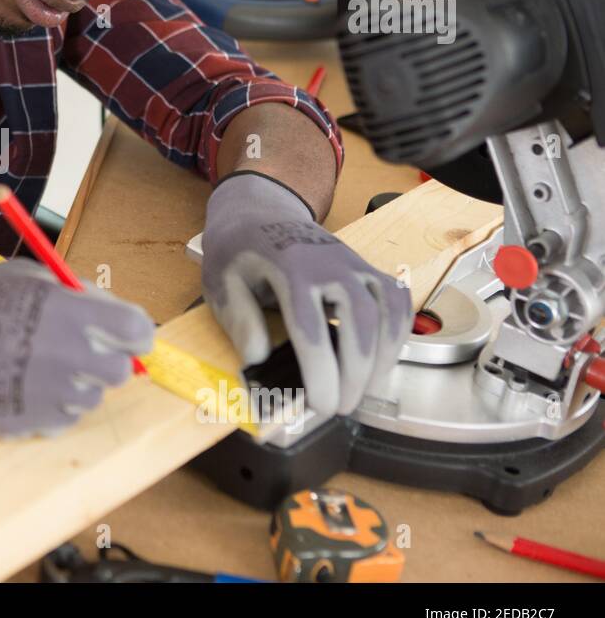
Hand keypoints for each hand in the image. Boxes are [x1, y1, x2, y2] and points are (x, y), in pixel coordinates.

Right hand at [0, 259, 153, 434]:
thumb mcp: (17, 275)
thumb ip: (70, 292)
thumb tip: (111, 309)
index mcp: (64, 312)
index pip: (136, 330)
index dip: (135, 330)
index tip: (126, 331)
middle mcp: (61, 358)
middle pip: (120, 372)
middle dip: (107, 359)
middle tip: (79, 347)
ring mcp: (41, 398)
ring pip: (89, 399)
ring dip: (74, 383)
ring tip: (31, 362)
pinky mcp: (21, 427)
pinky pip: (59, 421)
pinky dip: (48, 406)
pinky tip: (15, 384)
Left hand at [200, 172, 411, 414]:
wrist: (259, 210)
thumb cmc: (238, 251)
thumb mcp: (221, 281)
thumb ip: (239, 319)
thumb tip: (257, 360)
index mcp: (289, 267)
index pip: (311, 328)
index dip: (320, 371)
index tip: (320, 404)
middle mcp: (329, 262)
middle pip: (358, 321)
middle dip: (356, 371)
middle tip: (341, 407)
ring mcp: (353, 262)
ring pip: (385, 310)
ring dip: (382, 356)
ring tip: (364, 391)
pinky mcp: (365, 266)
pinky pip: (395, 299)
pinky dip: (397, 331)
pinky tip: (383, 360)